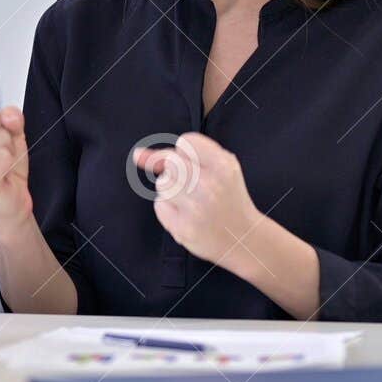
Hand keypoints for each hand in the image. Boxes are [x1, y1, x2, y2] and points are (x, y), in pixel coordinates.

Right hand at [0, 94, 32, 227]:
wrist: (11, 198)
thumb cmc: (6, 164)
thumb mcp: (12, 133)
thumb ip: (12, 117)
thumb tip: (8, 116)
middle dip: (5, 132)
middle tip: (0, 148)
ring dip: (9, 149)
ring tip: (1, 162)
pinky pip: (2, 156)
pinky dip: (10, 162)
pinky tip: (3, 172)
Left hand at [134, 132, 261, 266]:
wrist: (244, 239)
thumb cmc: (227, 197)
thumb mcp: (219, 167)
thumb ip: (179, 154)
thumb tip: (137, 154)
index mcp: (224, 166)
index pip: (186, 142)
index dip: (186, 154)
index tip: (197, 167)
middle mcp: (210, 185)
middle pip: (170, 162)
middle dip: (177, 172)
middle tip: (195, 187)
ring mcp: (196, 208)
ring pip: (162, 184)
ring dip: (172, 191)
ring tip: (193, 202)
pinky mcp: (184, 228)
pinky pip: (159, 205)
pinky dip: (169, 209)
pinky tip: (187, 215)